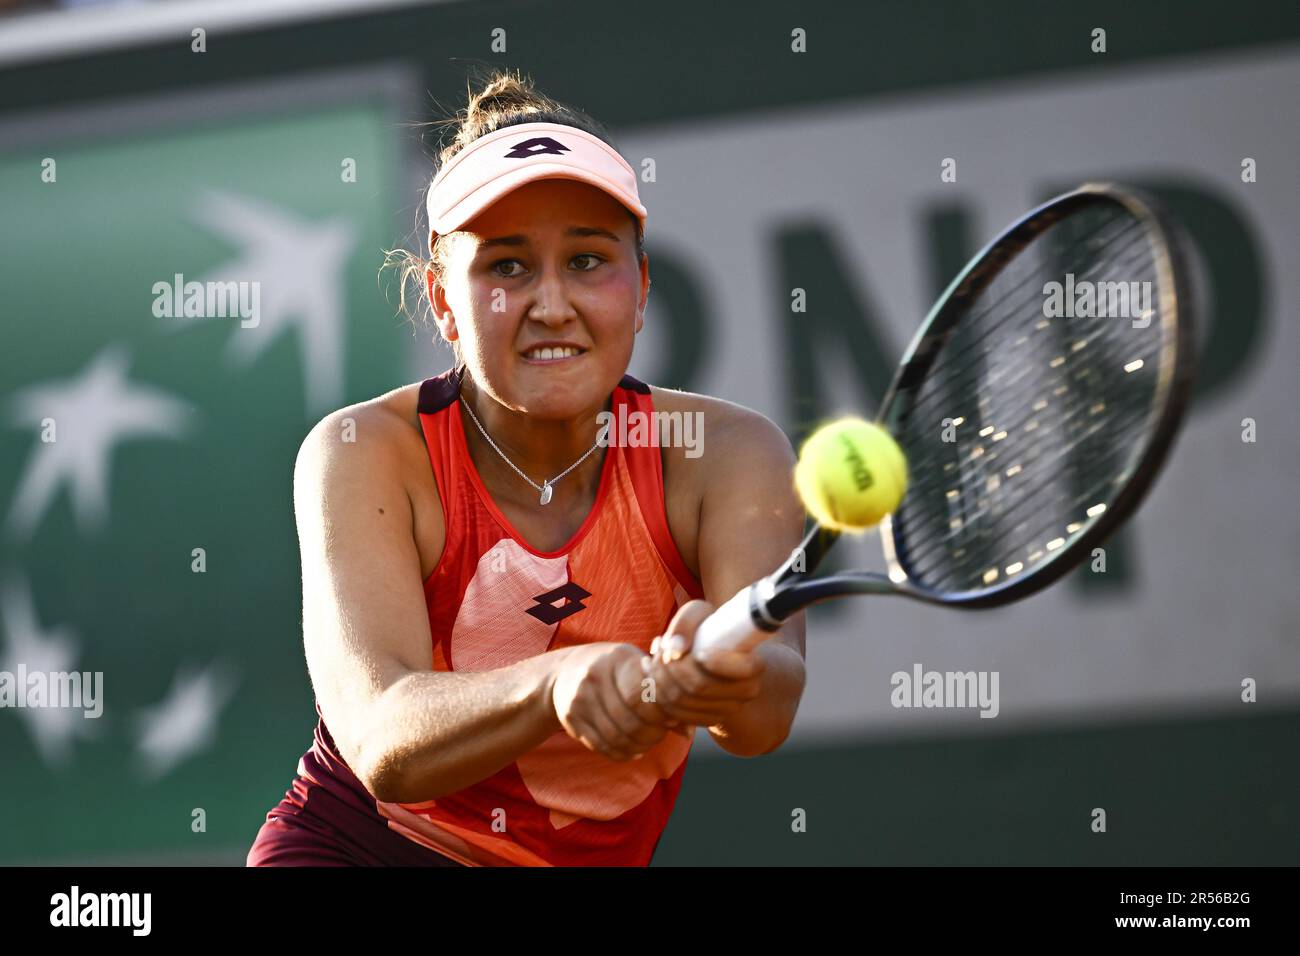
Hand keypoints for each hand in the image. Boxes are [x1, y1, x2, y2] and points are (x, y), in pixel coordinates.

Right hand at [550, 643, 670, 761]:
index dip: (661, 714)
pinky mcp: (570, 719)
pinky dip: (621, 753)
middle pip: (631, 720)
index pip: (644, 695)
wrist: (565, 671)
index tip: (670, 719)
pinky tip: (631, 749)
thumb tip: (689, 731)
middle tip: (660, 734)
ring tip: (647, 743)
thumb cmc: (615, 669)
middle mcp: (595, 676)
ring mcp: (580, 698)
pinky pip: (601, 746)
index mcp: (618, 658)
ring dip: (638, 746)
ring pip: (617, 737)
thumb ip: (664, 695)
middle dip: (652, 734)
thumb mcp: (638, 668)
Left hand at [644, 600, 765, 729]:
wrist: (712, 654)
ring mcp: (726, 710)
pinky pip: (676, 713)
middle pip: (699, 686)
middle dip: (671, 668)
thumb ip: (686, 622)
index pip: (741, 670)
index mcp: (752, 666)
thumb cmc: (707, 628)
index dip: (716, 663)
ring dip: (660, 679)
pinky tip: (652, 675)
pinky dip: (659, 694)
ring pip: (683, 701)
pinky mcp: (706, 720)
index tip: (698, 652)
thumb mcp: (699, 614)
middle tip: (660, 652)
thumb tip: (674, 649)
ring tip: (653, 660)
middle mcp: (745, 692)